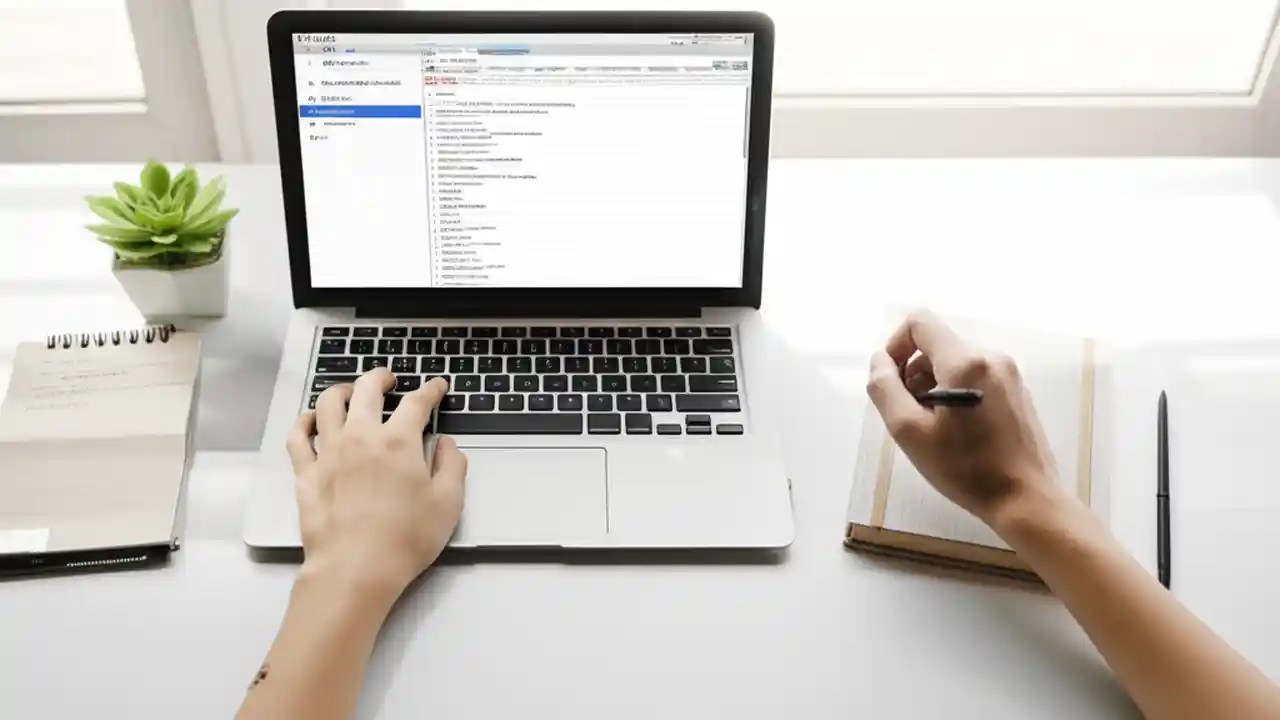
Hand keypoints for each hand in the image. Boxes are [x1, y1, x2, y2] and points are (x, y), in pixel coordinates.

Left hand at [286, 368, 466, 596]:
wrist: (355, 569)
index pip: (417, 402)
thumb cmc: (404, 539)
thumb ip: (452, 467)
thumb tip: (447, 446)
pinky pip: (298, 436)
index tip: (437, 387)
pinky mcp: (306, 474)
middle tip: (390, 379)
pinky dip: (304, 421)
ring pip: (329, 403)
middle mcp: (361, 438)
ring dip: (343, 390)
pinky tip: (311, 419)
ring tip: (352, 392)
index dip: (431, 390)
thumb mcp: (448, 504)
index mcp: (399, 442)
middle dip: (381, 377)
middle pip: (367, 389)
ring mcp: (329, 453)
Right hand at [865, 310, 1070, 529]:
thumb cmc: (964, 468)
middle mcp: (991, 357)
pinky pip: (975, 377)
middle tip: (909, 415)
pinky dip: (955, 394)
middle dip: (913, 373)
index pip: (920, 322)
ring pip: (954, 363)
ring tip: (932, 428)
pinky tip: (957, 432)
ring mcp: (1008, 374)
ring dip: (932, 386)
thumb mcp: (909, 431)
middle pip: (936, 345)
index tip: (891, 382)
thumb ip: (885, 388)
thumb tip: (880, 361)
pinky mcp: (1017, 392)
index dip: (895, 345)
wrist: (1026, 500)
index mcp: (965, 361)